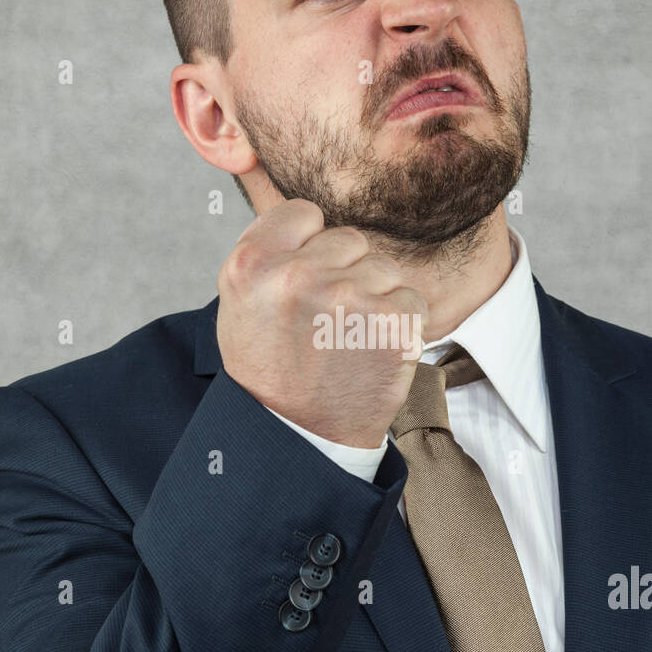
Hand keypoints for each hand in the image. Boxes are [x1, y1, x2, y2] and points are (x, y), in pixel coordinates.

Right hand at [216, 199, 428, 447]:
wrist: (299, 439)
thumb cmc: (270, 371)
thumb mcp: (239, 305)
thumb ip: (267, 253)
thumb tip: (307, 216)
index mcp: (251, 263)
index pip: (304, 212)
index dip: (310, 245)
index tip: (306, 280)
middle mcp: (296, 274)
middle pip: (349, 240)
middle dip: (345, 273)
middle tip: (326, 322)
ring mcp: (347, 296)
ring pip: (383, 269)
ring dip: (375, 300)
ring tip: (348, 340)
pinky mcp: (390, 322)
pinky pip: (411, 299)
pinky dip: (401, 326)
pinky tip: (373, 353)